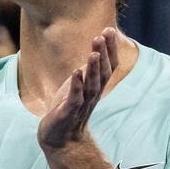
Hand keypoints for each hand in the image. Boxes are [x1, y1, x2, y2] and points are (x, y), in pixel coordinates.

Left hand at [37, 28, 121, 151]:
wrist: (60, 139)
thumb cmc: (69, 108)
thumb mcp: (81, 85)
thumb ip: (89, 69)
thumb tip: (98, 48)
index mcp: (96, 87)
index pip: (108, 66)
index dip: (110, 49)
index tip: (109, 30)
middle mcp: (92, 95)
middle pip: (102, 73)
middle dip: (103, 54)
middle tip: (102, 34)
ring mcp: (81, 104)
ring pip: (91, 86)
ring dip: (93, 69)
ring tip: (94, 52)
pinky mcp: (68, 113)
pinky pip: (74, 99)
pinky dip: (76, 86)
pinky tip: (76, 72)